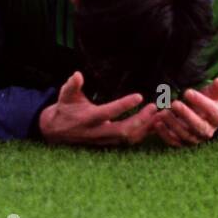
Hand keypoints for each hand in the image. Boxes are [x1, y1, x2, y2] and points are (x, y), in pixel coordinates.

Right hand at [38, 71, 157, 146]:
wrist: (56, 132)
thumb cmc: (64, 109)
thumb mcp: (65, 96)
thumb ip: (71, 86)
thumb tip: (77, 74)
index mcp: (88, 118)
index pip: (108, 112)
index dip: (124, 105)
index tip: (139, 96)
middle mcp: (98, 131)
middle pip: (123, 131)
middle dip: (141, 121)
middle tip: (154, 107)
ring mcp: (105, 139)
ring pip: (129, 138)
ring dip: (146, 128)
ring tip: (160, 116)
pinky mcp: (110, 142)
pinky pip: (130, 140)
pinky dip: (144, 133)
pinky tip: (155, 124)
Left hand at [154, 78, 217, 147]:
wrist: (201, 114)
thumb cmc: (208, 100)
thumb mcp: (216, 92)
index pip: (212, 112)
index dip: (200, 102)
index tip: (187, 92)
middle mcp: (208, 131)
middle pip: (198, 126)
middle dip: (186, 115)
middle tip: (175, 103)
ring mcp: (195, 139)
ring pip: (185, 135)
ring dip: (173, 124)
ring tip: (164, 112)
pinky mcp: (183, 143)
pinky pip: (174, 142)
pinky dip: (164, 135)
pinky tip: (157, 124)